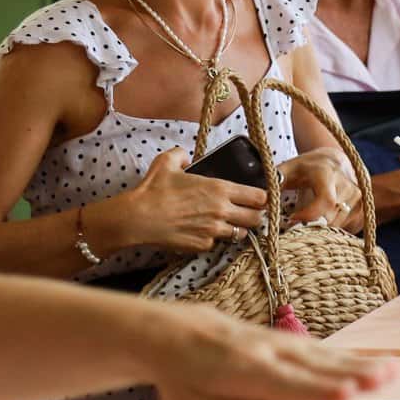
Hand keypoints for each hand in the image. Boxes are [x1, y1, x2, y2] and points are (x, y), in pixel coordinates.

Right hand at [109, 150, 266, 254]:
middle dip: (255, 215)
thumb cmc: (152, 190)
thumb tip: (185, 156)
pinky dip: (214, 239)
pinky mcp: (202, 245)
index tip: (260, 197)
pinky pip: (216, 243)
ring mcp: (213, 231)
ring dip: (237, 229)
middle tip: (248, 212)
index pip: (259, 197)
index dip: (262, 198)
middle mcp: (221, 211)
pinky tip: (204, 231)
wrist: (137, 218)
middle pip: (256, 218)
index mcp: (220, 189)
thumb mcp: (166, 162)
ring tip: (228, 223)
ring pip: (240, 234)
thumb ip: (180, 154)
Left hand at [136, 300, 392, 399]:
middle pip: (314, 367)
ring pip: (324, 356)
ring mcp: (282, 343)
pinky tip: (376, 364)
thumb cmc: (190, 383)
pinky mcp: (291, 341)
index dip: (317, 390)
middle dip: (350, 372)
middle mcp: (268, 354)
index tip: (347, 393)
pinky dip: (351, 356)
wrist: (175, 334)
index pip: (286, 385)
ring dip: (359, 363)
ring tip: (391, 370)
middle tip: (384, 377)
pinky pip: (324, 350)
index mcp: (243, 374)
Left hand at [279, 148, 360, 228]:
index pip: (326, 200)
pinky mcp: (362, 209)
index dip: (309, 214)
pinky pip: (345, 228)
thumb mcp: (288, 168)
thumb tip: (261, 200)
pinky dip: (330, 230)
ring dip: (320, 230)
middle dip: (310, 226)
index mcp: (328, 173)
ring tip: (306, 223)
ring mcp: (358, 198)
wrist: (335, 161)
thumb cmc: (307, 167)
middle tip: (294, 227)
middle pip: (330, 218)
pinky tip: (321, 221)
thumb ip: (275, 182)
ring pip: (338, 226)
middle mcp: (347, 185)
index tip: (292, 218)